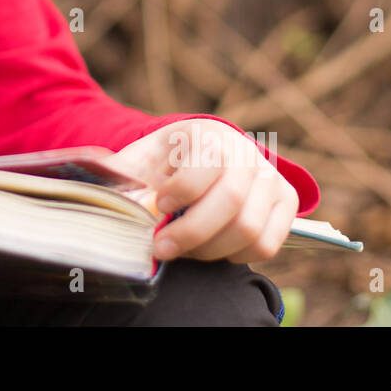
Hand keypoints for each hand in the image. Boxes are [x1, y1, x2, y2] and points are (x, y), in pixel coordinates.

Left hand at [104, 119, 298, 263]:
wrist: (197, 156)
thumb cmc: (163, 162)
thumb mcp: (139, 161)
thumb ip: (122, 178)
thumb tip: (105, 198)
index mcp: (208, 135)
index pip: (205, 167)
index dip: (180, 193)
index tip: (159, 206)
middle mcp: (246, 153)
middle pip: (230, 204)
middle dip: (191, 234)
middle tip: (162, 248)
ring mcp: (269, 178)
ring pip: (249, 229)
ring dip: (210, 249)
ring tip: (184, 249)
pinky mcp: (284, 203)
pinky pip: (267, 244)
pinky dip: (237, 256)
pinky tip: (211, 249)